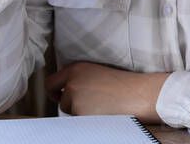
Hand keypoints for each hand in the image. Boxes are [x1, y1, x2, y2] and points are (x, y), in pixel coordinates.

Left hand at [45, 61, 167, 122]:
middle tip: (90, 105)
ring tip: (102, 106)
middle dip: (72, 105)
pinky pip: (80, 121)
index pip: (51, 82)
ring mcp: (75, 97)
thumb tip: (67, 91)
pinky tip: (104, 113)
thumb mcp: (97, 72)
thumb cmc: (124, 85)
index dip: (54, 92)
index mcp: (76, 68)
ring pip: (72, 112)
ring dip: (82, 112)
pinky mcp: (81, 112)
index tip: (58, 96)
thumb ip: (80, 79)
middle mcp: (72, 81)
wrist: (139, 94)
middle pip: (62, 100)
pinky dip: (89, 120)